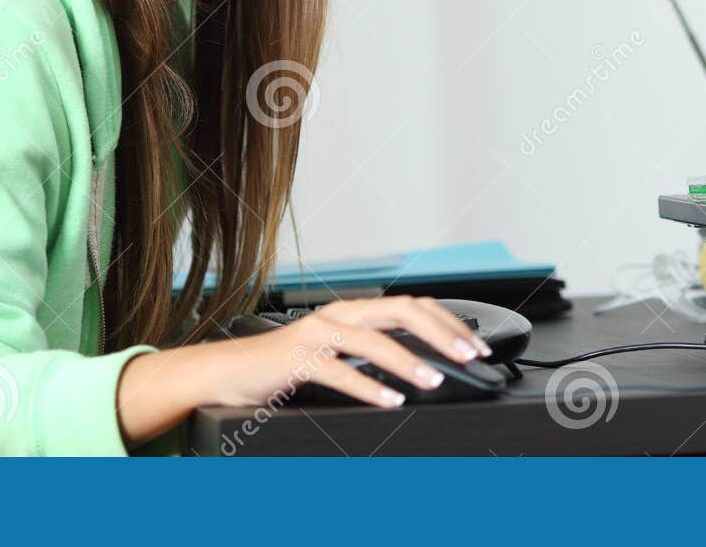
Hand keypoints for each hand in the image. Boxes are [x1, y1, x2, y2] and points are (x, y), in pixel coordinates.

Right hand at [211, 295, 492, 408]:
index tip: (476, 346)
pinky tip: (390, 400)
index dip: (449, 323)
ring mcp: (316, 332)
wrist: (229, 370)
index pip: (414, 306)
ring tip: (434, 379)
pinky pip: (338, 371)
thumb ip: (373, 355)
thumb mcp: (338, 355)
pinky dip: (368, 386)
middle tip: (468, 356)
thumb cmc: (286, 364)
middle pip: (402, 311)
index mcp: (354, 310)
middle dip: (441, 333)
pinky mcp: (297, 357)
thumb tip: (424, 368)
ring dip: (408, 359)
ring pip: (372, 338)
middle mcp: (339, 313)